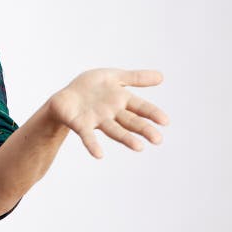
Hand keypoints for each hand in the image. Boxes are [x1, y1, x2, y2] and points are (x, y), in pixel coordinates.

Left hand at [48, 68, 168, 158]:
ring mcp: (97, 120)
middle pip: (130, 121)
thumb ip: (135, 78)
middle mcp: (112, 113)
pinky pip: (88, 136)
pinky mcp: (81, 125)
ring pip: (114, 130)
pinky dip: (93, 145)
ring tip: (138, 147)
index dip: (152, 113)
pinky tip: (99, 154)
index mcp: (121, 100)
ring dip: (126, 139)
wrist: (65, 96)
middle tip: (158, 140)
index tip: (165, 121)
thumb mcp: (113, 77)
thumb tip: (162, 76)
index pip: (140, 107)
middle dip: (144, 129)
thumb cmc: (91, 87)